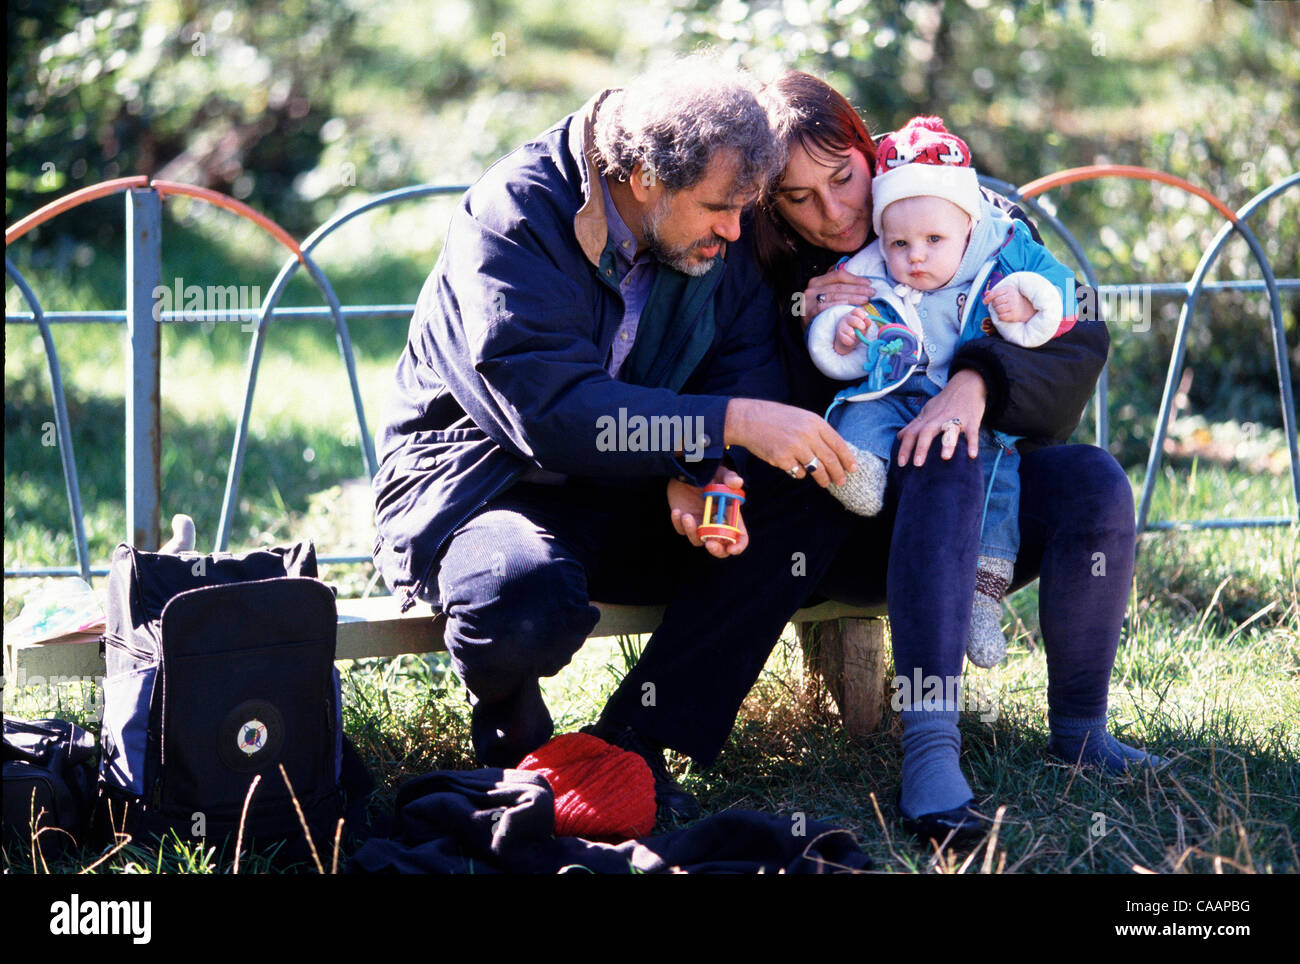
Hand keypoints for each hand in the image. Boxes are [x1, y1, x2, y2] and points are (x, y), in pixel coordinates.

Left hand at [667, 466, 747, 556]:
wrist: (688, 469)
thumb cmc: (710, 472)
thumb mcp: (721, 473)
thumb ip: (730, 478)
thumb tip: (737, 482)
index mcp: (731, 516)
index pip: (739, 538)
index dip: (738, 546)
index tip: (731, 548)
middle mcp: (717, 524)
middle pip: (720, 547)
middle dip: (717, 550)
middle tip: (710, 544)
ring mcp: (700, 525)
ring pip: (698, 540)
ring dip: (692, 532)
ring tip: (686, 516)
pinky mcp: (685, 521)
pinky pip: (682, 530)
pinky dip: (678, 524)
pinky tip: (677, 511)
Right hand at [724, 398, 857, 486]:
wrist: (749, 419)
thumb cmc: (775, 418)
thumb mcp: (801, 417)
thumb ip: (817, 432)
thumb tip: (834, 451)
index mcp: (814, 422)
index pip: (838, 443)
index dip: (847, 458)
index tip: (853, 468)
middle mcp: (807, 434)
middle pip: (830, 459)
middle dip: (838, 473)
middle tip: (842, 481)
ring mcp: (795, 447)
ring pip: (816, 469)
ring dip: (822, 478)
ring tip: (825, 482)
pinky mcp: (782, 459)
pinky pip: (798, 472)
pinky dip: (799, 473)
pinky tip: (796, 469)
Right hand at [800, 266, 875, 330]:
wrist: (804, 330)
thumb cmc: (817, 311)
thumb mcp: (821, 294)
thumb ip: (832, 283)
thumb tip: (848, 269)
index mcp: (816, 281)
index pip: (838, 275)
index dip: (855, 278)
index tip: (869, 283)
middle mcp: (811, 289)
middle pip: (839, 286)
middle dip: (858, 288)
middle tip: (872, 292)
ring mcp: (809, 301)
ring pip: (835, 296)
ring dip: (853, 297)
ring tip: (866, 299)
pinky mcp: (809, 313)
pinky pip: (828, 307)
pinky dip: (842, 306)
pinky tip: (853, 307)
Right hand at [833, 309, 872, 354]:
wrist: (846, 340)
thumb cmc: (857, 330)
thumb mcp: (863, 326)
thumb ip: (867, 323)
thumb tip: (869, 320)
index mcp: (852, 314)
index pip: (857, 311)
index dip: (863, 316)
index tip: (864, 321)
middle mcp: (845, 318)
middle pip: (854, 321)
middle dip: (861, 326)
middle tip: (862, 329)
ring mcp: (841, 326)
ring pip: (850, 332)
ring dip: (856, 336)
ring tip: (856, 337)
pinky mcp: (839, 335)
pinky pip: (847, 340)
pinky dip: (851, 342)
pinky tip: (852, 341)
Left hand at [896, 369, 986, 465]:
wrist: (968, 384)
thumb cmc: (945, 402)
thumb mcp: (927, 411)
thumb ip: (914, 425)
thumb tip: (900, 437)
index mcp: (927, 418)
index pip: (912, 432)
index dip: (905, 448)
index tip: (901, 464)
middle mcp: (939, 419)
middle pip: (927, 432)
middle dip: (921, 447)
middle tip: (917, 464)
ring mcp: (956, 419)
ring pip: (950, 430)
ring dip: (948, 443)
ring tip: (945, 458)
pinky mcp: (972, 421)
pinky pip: (972, 433)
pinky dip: (973, 443)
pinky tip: (972, 455)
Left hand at [983, 284, 1033, 324]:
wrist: (1027, 308)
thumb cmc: (1013, 299)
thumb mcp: (1006, 293)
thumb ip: (995, 292)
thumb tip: (986, 293)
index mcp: (1009, 289)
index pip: (995, 293)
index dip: (988, 298)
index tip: (984, 302)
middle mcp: (1012, 296)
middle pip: (995, 302)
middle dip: (995, 305)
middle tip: (1001, 306)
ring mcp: (1013, 305)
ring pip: (997, 310)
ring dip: (998, 311)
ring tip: (1004, 310)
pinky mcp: (1014, 314)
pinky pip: (1001, 317)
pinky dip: (1001, 317)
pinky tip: (1006, 315)